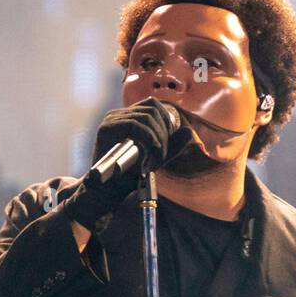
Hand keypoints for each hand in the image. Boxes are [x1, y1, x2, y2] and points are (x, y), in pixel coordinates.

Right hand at [68, 98, 193, 232]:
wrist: (108, 191)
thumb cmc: (129, 176)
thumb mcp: (156, 158)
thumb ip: (171, 146)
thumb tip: (189, 131)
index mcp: (128, 117)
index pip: (152, 105)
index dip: (167, 119)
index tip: (169, 140)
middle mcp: (118, 114)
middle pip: (151, 108)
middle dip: (164, 131)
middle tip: (163, 153)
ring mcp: (111, 120)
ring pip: (146, 117)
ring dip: (158, 137)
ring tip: (157, 156)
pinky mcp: (106, 129)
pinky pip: (134, 125)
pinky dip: (148, 137)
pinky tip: (153, 150)